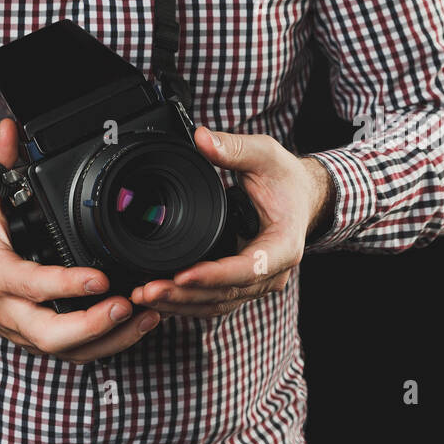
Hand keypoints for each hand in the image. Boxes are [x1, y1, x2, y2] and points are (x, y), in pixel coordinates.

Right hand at [0, 118, 160, 360]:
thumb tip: (8, 129)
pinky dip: (108, 343)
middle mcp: (10, 309)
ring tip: (147, 316)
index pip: (30, 285)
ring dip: (111, 339)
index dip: (65, 287)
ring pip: (68, 351)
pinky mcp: (39, 338)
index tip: (98, 278)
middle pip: (51, 336)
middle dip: (94, 327)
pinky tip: (138, 325)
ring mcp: (25, 329)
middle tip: (129, 305)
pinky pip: (74, 352)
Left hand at [129, 126, 334, 318]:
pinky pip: (213, 301)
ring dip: (180, 304)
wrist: (301, 198)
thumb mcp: (265, 154)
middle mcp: (271, 273)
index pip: (248, 269)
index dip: (214, 276)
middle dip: (185, 295)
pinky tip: (158, 299)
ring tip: (143, 297)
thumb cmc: (285, 179)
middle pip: (226, 295)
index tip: (182, 274)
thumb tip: (202, 138)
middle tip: (147, 291)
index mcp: (284, 246)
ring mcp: (256, 283)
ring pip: (217, 305)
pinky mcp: (240, 284)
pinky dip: (186, 302)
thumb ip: (234, 148)